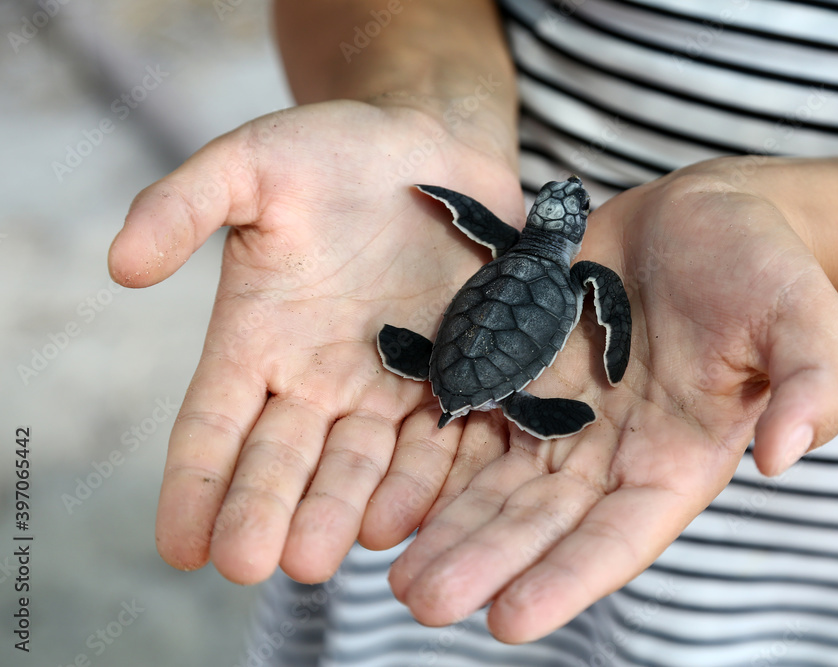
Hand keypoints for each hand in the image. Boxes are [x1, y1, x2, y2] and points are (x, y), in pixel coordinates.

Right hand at [108, 100, 523, 583]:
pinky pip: (444, 438)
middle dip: (269, 513)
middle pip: (287, 461)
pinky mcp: (462, 375)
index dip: (194, 485)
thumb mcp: (250, 164)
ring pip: (364, 465)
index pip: (213, 427)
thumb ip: (184, 205)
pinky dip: (427, 478)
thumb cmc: (333, 154)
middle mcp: (321, 381)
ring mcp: (394, 385)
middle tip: (256, 562)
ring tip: (325, 554)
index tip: (180, 544)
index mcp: (259, 343)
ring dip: (344, 511)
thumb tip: (121, 267)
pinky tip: (411, 517)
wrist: (433, 144)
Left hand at [388, 161, 837, 641]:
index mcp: (678, 457)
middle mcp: (610, 450)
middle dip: (483, 561)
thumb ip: (810, 383)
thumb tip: (787, 456)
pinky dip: (433, 456)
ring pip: (494, 480)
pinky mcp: (523, 367)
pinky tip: (388, 487)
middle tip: (422, 600)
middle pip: (540, 520)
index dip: (567, 578)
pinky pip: (472, 418)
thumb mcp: (804, 316)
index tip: (509, 620)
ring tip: (390, 565)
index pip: (620, 535)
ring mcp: (560, 411)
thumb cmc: (763, 266)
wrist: (703, 213)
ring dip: (445, 524)